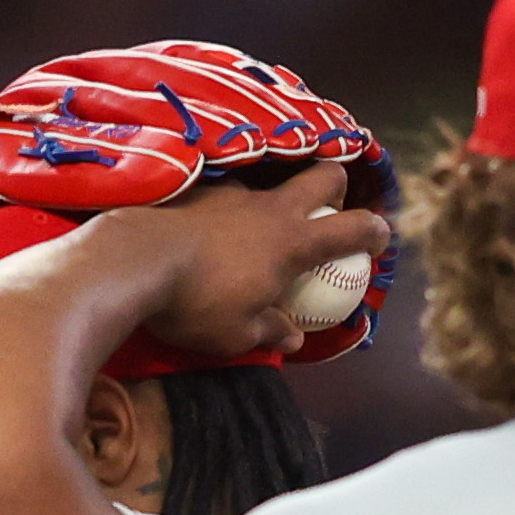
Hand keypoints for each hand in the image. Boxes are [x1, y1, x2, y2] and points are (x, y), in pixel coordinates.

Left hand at [105, 161, 388, 360]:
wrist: (133, 261)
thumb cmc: (194, 304)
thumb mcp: (236, 335)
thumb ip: (270, 331)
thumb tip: (293, 339)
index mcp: (292, 243)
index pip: (352, 228)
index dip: (374, 231)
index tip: (381, 237)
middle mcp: (270, 208)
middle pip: (323, 175)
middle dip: (335, 187)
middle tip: (326, 211)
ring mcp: (233, 193)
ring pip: (270, 183)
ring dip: (272, 201)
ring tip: (253, 232)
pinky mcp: (197, 191)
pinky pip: (225, 193)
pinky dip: (226, 211)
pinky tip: (206, 234)